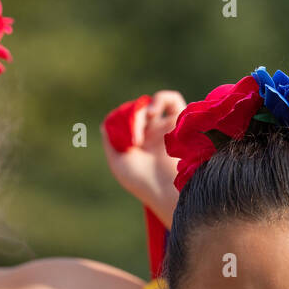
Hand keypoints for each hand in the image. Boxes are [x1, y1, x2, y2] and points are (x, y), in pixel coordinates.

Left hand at [101, 90, 186, 228]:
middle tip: (136, 140)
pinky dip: (161, 98)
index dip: (123, 120)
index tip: (128, 141)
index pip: (128, 118)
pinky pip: (173, 100)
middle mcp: (153, 134)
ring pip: (154, 103)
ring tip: (146, 118)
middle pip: (139, 111)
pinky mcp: (180, 124)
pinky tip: (153, 112)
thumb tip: (108, 122)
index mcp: (139, 142)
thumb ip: (111, 141)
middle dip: (134, 119)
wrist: (165, 190)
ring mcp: (167, 128)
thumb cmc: (142, 181)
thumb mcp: (118, 162)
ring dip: (145, 107)